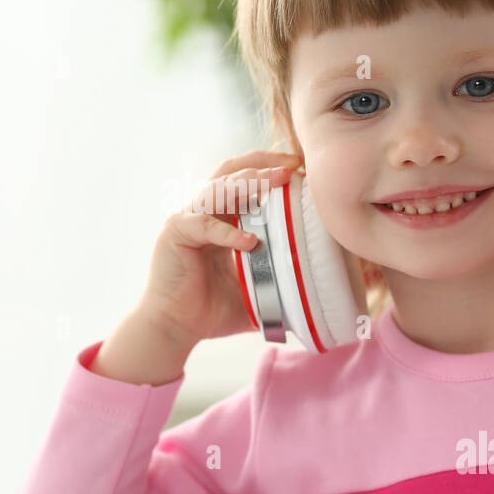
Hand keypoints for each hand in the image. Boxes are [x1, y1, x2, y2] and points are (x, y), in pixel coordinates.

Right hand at [136, 150, 300, 346]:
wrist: (176, 329)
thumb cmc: (211, 310)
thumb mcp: (254, 290)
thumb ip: (278, 279)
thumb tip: (317, 286)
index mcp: (221, 219)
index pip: (244, 180)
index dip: (269, 170)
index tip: (299, 169)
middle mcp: (202, 212)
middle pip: (230, 172)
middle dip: (262, 164)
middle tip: (292, 166)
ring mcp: (188, 219)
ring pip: (218, 189)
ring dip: (248, 183)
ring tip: (277, 183)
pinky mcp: (176, 233)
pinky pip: (205, 225)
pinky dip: (229, 232)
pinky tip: (250, 243)